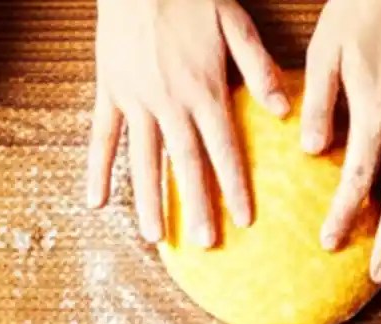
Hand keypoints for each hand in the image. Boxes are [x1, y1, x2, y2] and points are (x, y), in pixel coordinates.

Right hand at [85, 0, 289, 247]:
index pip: (223, 148)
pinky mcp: (109, 90)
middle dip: (196, 207)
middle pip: (185, 163)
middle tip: (204, 244)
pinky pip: (102, 137)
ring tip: (155, 237)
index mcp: (204, 89)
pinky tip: (96, 202)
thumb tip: (284, 112)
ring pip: (142, 159)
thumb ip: (257, 67)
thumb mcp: (234, 22)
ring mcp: (135, 99)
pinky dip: (97, 169)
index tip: (244, 220)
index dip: (234, 186)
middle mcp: (169, 102)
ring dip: (149, 200)